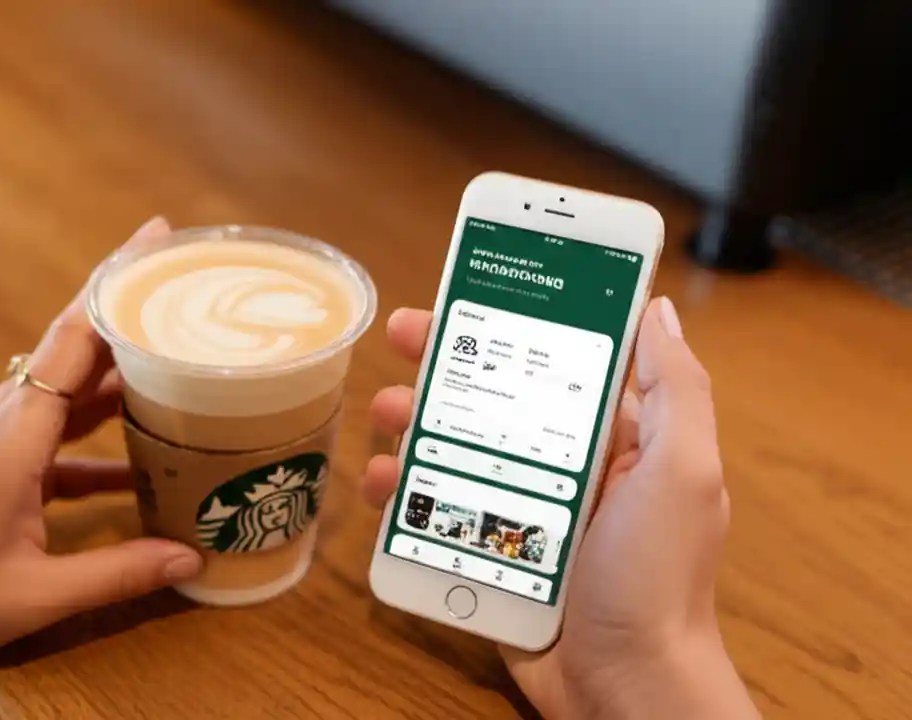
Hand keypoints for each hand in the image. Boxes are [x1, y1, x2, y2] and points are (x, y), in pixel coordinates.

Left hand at [0, 217, 201, 656]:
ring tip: (184, 348)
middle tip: (193, 276)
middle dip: (131, 304)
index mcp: (14, 434)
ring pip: (69, 379)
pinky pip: (56, 420)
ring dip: (121, 361)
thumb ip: (116, 574)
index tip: (160, 236)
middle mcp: (4, 415)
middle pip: (76, 342)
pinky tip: (142, 448)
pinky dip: (98, 419)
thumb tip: (193, 557)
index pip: (73, 337)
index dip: (117, 283)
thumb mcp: (31, 595)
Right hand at [364, 298, 757, 718]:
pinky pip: (436, 509)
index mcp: (617, 439)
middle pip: (496, 396)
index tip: (474, 288)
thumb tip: (656, 308)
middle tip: (404, 338)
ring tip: (386, 414)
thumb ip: (674, 389)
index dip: (517, 319)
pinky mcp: (487, 552)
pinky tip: (379, 485)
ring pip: (456, 448)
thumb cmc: (659, 582)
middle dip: (449, 362)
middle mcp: (566, 467)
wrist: (624, 689)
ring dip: (416, 422)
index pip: (561, 359)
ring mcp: (522, 511)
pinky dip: (402, 492)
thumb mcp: (683, 473)